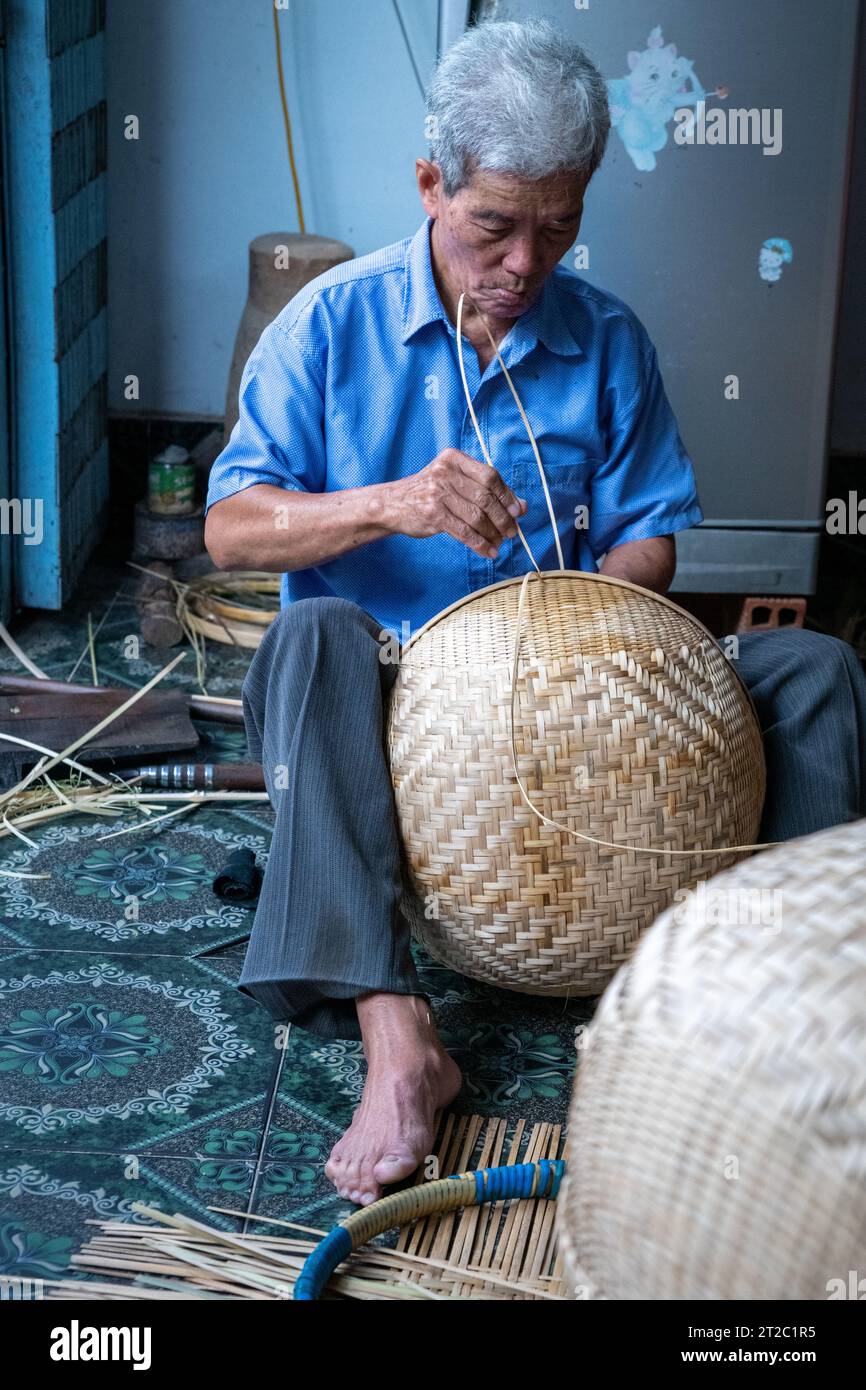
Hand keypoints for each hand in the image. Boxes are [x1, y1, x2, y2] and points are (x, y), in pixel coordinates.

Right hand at [388, 449, 527, 559]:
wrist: (392, 504)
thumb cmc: (429, 493)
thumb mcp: (454, 482)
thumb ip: (486, 490)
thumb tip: (521, 507)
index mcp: (454, 459)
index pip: (490, 476)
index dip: (507, 495)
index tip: (517, 512)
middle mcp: (445, 472)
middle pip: (486, 497)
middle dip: (503, 518)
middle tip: (512, 531)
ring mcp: (438, 493)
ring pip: (477, 517)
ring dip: (493, 533)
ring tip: (500, 543)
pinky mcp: (433, 514)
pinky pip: (465, 532)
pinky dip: (480, 544)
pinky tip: (488, 551)